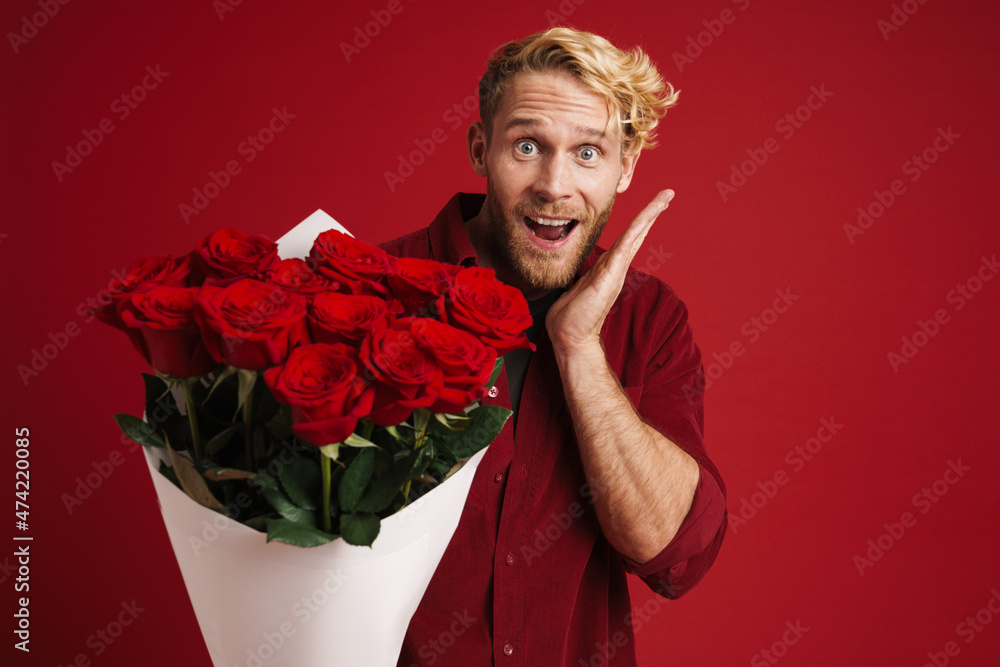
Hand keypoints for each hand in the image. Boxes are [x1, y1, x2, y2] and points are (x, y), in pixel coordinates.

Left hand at [546, 189, 674, 357]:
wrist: (569, 336)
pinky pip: (627, 246)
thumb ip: (579, 278)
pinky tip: (648, 216)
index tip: (650, 208)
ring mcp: (615, 270)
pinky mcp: (611, 274)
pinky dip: (638, 229)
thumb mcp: (574, 288)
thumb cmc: (568, 317)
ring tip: (665, 198)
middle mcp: (615, 267)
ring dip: (650, 215)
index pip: (626, 240)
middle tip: (667, 195)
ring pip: (636, 235)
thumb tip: (576, 275)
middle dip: (652, 213)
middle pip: (637, 234)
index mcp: (607, 268)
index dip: (638, 223)